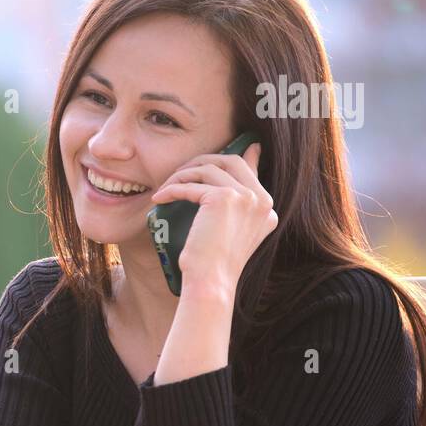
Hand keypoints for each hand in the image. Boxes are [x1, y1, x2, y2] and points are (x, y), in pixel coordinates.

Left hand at [148, 142, 275, 297]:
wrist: (211, 282)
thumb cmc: (214, 263)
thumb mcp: (230, 232)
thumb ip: (233, 207)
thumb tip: (222, 192)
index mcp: (266, 209)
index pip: (252, 171)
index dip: (243, 154)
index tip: (240, 144)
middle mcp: (261, 200)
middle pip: (231, 160)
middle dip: (202, 160)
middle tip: (182, 171)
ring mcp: (246, 197)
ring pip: (208, 168)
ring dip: (181, 175)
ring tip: (166, 188)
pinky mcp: (223, 198)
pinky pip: (191, 184)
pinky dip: (172, 189)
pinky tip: (160, 198)